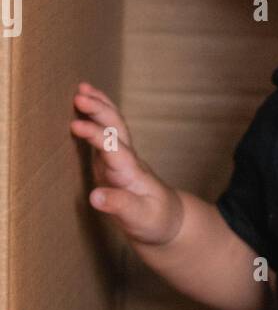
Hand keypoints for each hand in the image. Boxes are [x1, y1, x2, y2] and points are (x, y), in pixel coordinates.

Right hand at [70, 81, 182, 245]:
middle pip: (116, 129)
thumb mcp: (139, 219)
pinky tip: (87, 105)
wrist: (169, 220)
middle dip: (99, 111)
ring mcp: (120, 159)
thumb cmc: (155, 220)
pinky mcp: (113, 162)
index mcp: (131, 173)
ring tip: (83, 88)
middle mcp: (127, 160)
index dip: (96, 136)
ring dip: (99, 107)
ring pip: (113, 126)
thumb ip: (119, 206)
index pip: (114, 149)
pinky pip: (106, 133)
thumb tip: (95, 196)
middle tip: (79, 95)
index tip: (76, 125)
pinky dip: (97, 117)